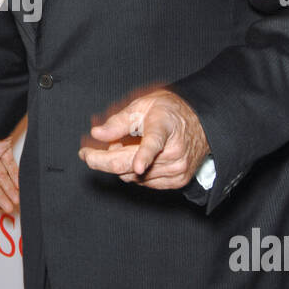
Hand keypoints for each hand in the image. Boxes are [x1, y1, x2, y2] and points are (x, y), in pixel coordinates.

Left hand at [78, 89, 208, 189]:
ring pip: (133, 177)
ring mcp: (177, 169)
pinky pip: (144, 183)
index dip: (144, 156)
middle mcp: (174, 151)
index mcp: (165, 127)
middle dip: (102, 161)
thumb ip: (119, 121)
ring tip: (122, 147)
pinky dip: (133, 172)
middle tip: (85, 153)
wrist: (203, 124)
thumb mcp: (143, 105)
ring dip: (119, 165)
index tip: (138, 167)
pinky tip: (134, 159)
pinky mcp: (178, 181)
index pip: (154, 143)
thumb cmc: (169, 112)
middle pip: (131, 165)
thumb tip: (97, 133)